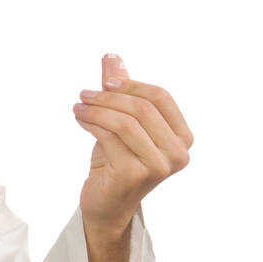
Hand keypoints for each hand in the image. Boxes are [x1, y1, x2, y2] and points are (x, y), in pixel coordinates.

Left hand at [72, 53, 192, 236]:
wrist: (106, 205)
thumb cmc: (116, 163)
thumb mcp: (121, 123)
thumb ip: (121, 92)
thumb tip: (111, 56)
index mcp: (183, 138)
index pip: (161, 98)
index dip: (131, 85)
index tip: (104, 82)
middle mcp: (178, 154)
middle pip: (143, 108)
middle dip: (109, 96)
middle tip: (84, 94)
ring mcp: (159, 166)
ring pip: (125, 121)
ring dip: (97, 109)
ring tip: (79, 106)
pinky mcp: (134, 173)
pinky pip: (109, 136)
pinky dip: (92, 123)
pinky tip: (80, 120)